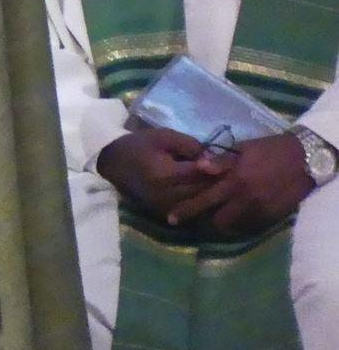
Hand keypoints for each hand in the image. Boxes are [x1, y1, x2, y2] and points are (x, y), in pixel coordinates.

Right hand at [96, 127, 225, 218]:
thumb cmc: (139, 145)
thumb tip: (212, 157)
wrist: (113, 162)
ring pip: (198, 204)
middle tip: (235, 175)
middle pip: (202, 191)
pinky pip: (189, 210)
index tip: (233, 162)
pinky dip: (201, 204)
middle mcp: (166, 195)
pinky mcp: (164, 213)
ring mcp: (165, 207)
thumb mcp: (163, 136)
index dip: (218, 167)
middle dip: (219, 183)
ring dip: (213, 196)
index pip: (200, 173)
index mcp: (165, 174)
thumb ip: (189, 144)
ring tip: (226, 186)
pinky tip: (210, 196)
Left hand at [164, 132, 312, 237]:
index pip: (204, 198)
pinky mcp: (272, 216)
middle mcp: (245, 198)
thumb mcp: (242, 149)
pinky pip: (250, 225)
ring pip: (234, 225)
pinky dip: (240, 223)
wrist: (304, 160)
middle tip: (189, 224)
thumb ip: (220, 160)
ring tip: (210, 220)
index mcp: (234, 179)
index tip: (171, 218)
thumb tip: (197, 166)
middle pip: (217, 219)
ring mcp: (260, 209)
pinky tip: (234, 216)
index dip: (187, 210)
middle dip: (202, 222)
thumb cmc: (268, 149)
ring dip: (222, 223)